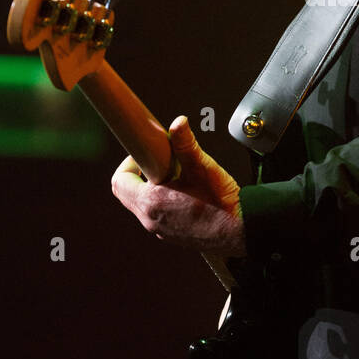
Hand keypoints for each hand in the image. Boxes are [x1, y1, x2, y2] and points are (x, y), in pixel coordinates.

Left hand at [111, 115, 245, 258]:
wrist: (239, 231)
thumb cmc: (220, 203)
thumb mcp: (202, 167)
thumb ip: (185, 143)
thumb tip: (178, 123)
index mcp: (151, 202)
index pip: (119, 181)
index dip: (128, 163)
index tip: (145, 154)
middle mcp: (150, 219)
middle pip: (127, 194)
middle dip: (140, 174)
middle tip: (160, 163)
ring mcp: (160, 230)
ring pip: (142, 206)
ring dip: (152, 189)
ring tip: (176, 177)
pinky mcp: (171, 235)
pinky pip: (157, 216)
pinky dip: (163, 202)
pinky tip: (185, 194)